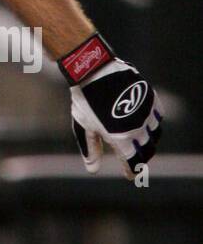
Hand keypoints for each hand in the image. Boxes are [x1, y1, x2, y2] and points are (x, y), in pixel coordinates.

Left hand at [70, 61, 161, 179]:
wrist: (93, 69)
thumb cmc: (85, 99)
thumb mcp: (84, 126)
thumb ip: (90, 148)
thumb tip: (93, 170)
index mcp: (120, 138)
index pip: (133, 163)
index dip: (132, 171)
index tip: (129, 174)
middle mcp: (138, 128)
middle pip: (147, 150)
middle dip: (141, 157)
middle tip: (135, 159)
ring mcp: (146, 112)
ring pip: (155, 134)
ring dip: (149, 140)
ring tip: (140, 141)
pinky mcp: (150, 98)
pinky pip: (158, 116)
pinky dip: (153, 122)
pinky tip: (146, 123)